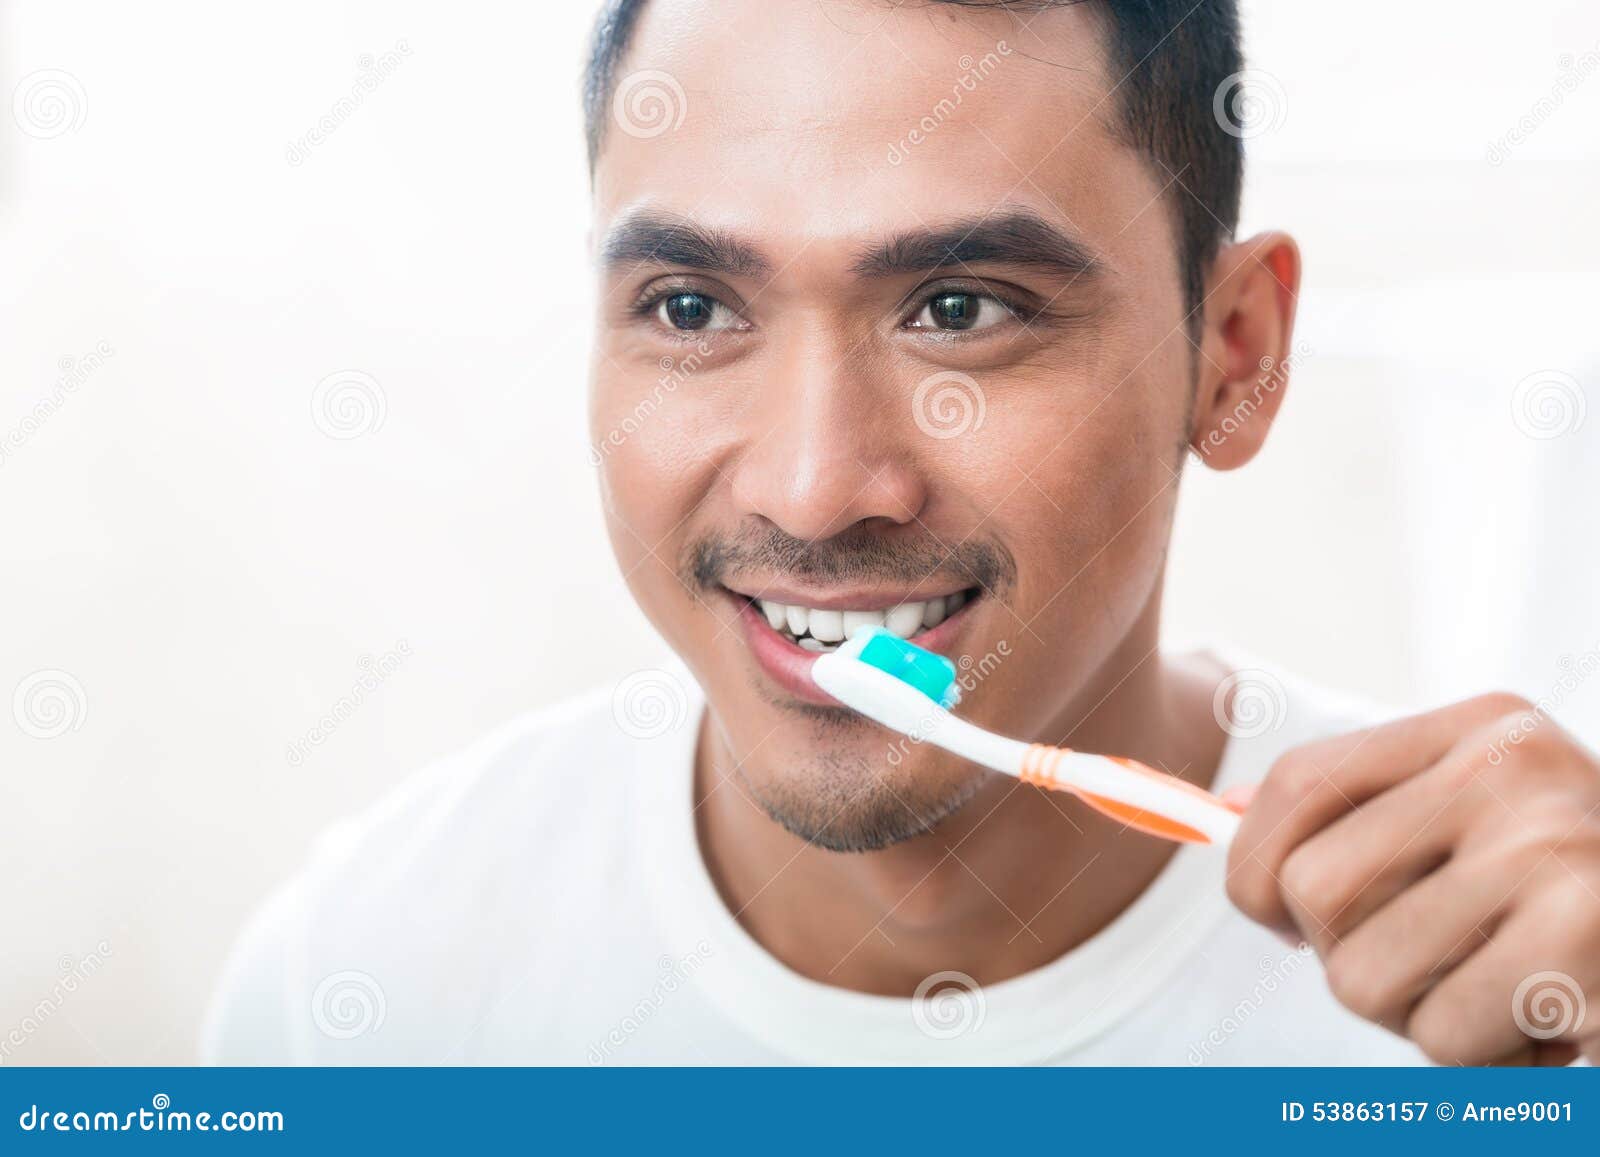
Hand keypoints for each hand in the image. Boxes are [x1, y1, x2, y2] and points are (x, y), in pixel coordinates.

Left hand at [1226, 692, 1599, 1064]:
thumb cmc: (1576, 911)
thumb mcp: (1475, 835)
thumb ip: (1358, 820)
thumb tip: (1212, 817)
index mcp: (1479, 729)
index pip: (1296, 784)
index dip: (1255, 871)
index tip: (1283, 919)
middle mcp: (1514, 766)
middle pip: (1312, 889)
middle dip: (1352, 957)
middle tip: (1441, 964)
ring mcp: (1555, 845)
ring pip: (1361, 978)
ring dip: (1421, 1017)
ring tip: (1505, 992)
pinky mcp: (1584, 936)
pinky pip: (1441, 1035)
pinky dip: (1484, 1059)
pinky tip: (1552, 1026)